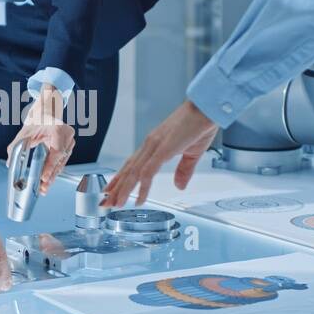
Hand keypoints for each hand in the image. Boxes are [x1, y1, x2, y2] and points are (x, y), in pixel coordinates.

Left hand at [6, 85, 74, 194]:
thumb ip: (16, 146)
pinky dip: (53, 171)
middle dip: (50, 175)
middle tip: (42, 188)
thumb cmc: (38, 118)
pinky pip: (61, 162)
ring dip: (52, 176)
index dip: (51, 166)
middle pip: (60, 160)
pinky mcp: (68, 148)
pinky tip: (47, 180)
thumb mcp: (25, 131)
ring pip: (61, 163)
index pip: (57, 151)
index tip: (44, 177)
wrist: (47, 111)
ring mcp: (69, 143)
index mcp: (59, 129)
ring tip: (43, 188)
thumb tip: (9, 163)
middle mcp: (67, 136)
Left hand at [102, 100, 218, 207]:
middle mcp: (151, 144)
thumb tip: (179, 186)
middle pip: (128, 170)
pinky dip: (143, 187)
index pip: (132, 164)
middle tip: (106, 202)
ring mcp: (155, 146)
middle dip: (116, 188)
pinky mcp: (164, 149)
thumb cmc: (200, 124)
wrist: (208, 109)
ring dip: (124, 190)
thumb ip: (184, 170)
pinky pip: (149, 171)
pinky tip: (139, 199)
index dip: (121, 179)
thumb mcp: (192, 153)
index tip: (111, 190)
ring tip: (116, 204)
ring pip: (134, 172)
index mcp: (155, 144)